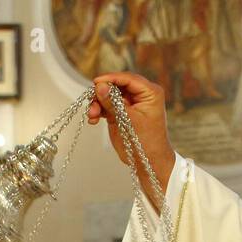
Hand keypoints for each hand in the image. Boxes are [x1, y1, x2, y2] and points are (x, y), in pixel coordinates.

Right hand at [88, 72, 175, 202]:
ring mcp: (130, 103)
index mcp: (150, 93)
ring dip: (98, 103)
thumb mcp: (128, 120)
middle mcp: (141, 95)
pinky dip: (99, 111)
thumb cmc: (145, 142)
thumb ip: (113, 102)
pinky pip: (107, 106)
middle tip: (92, 102)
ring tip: (92, 116)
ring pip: (109, 95)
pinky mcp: (122, 112)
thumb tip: (100, 86)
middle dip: (102, 93)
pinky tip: (94, 120)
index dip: (111, 79)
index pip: (128, 79)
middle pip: (116, 85)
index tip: (96, 82)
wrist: (148, 162)